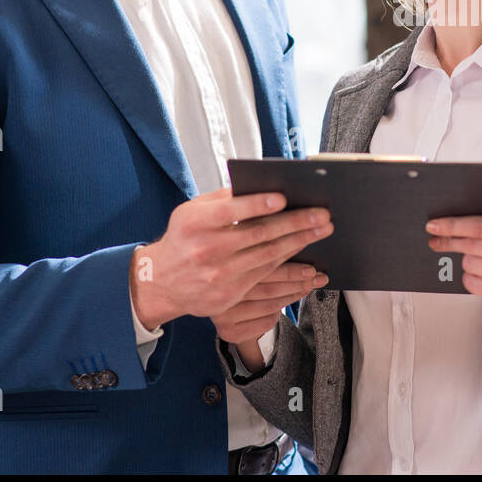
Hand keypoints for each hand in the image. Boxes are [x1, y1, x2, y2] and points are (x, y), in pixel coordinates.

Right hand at [129, 186, 332, 330]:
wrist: (161, 282)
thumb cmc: (183, 237)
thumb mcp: (192, 211)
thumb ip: (224, 199)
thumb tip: (261, 186)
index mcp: (195, 223)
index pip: (229, 212)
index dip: (257, 205)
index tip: (282, 198)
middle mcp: (206, 250)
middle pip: (257, 234)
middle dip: (295, 223)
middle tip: (321, 215)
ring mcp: (218, 275)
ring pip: (267, 256)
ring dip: (299, 243)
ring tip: (321, 231)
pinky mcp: (229, 295)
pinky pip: (266, 277)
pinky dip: (289, 266)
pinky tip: (306, 256)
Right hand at [212, 262, 329, 366]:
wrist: (227, 312)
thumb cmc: (243, 282)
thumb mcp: (248, 263)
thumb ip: (265, 255)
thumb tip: (299, 245)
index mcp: (223, 269)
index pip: (263, 265)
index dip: (289, 263)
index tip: (311, 262)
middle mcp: (220, 292)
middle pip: (269, 287)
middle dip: (298, 281)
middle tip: (318, 276)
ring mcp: (223, 314)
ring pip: (270, 304)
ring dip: (294, 295)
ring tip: (310, 286)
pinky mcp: (230, 331)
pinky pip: (265, 320)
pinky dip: (280, 312)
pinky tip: (286, 302)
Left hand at [426, 194, 481, 338]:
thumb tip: (478, 194)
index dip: (454, 225)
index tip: (434, 224)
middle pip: (474, 246)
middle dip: (451, 241)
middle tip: (436, 239)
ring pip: (471, 265)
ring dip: (466, 260)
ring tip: (474, 257)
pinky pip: (473, 284)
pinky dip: (470, 277)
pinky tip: (480, 272)